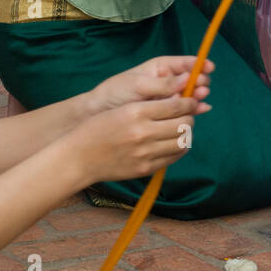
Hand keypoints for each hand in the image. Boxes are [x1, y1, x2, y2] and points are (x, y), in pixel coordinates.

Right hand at [71, 94, 204, 182]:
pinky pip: (173, 157)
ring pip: (183, 141)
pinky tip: (173, 143)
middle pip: (184, 123)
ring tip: (181, 129)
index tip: (191, 101)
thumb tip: (179, 102)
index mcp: (136, 112)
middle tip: (187, 115)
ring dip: (187, 134)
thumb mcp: (122, 109)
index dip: (189, 102)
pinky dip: (179, 148)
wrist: (78, 158)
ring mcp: (145, 153)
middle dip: (190, 117)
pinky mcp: (145, 168)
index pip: (176, 105)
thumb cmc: (97, 129)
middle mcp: (143, 133)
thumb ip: (151, 106)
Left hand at [85, 56, 212, 116]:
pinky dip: (193, 110)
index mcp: (161, 68)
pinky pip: (183, 110)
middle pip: (191, 80)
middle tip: (202, 89)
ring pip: (189, 96)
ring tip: (200, 101)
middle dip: (200, 83)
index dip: (199, 64)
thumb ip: (163, 84)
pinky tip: (200, 110)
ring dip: (197, 97)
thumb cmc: (115, 93)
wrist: (99, 115)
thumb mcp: (138, 85)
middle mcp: (168, 82)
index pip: (185, 63)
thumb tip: (188, 79)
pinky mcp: (166, 114)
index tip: (209, 68)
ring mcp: (168, 99)